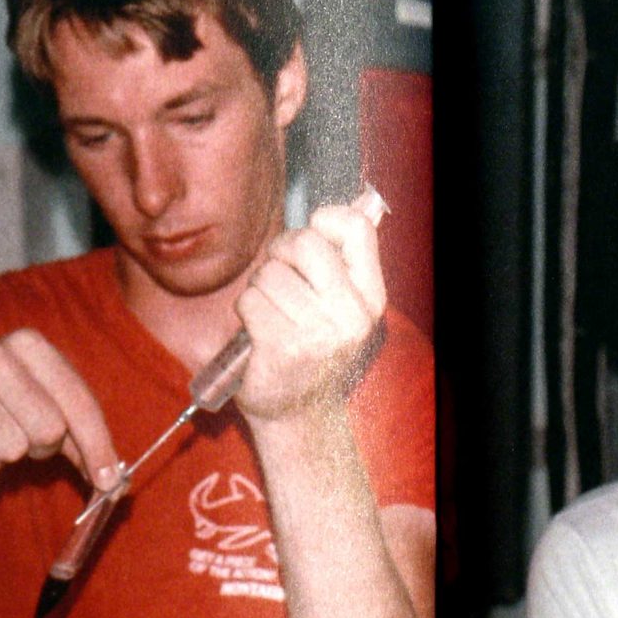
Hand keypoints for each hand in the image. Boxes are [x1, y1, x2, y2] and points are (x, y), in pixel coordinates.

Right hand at [0, 330, 120, 488]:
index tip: (110, 482)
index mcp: (29, 345)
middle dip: (43, 446)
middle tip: (23, 436)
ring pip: (15, 450)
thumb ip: (81, 438)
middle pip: (49, 429)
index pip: (78, 401)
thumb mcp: (43, 405)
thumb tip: (114, 481)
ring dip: (8, 455)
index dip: (98, 446)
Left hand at [229, 199, 388, 422]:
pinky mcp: (282, 348)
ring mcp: (317, 334)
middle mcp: (350, 316)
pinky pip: (250, 300)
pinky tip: (258, 332)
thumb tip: (360, 201)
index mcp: (370, 299)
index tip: (312, 241)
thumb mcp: (343, 307)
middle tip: (279, 277)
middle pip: (304, 242)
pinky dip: (246, 311)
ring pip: (269, 273)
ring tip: (272, 314)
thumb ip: (346, 258)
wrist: (300, 417)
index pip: (356, 228)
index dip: (323, 222)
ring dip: (260, 289)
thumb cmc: (314, 352)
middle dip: (281, 253)